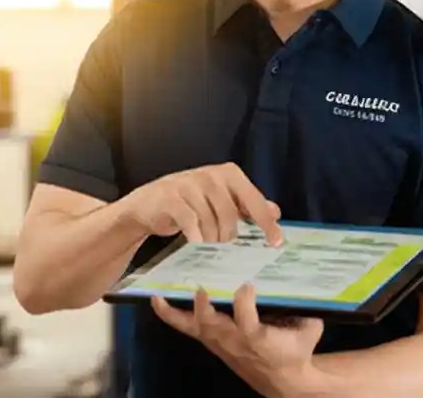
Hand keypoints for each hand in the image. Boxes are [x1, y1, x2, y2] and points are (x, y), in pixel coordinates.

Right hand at [121, 163, 283, 245]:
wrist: (147, 204)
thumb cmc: (189, 203)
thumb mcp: (220, 201)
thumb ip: (246, 205)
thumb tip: (275, 211)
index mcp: (227, 174)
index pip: (252, 198)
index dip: (265, 221)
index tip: (276, 241)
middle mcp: (209, 175)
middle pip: (230, 212)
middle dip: (230, 235)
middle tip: (226, 248)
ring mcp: (188, 184)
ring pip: (210, 219)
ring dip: (212, 239)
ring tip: (209, 246)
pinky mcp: (170, 197)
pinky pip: (189, 220)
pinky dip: (195, 235)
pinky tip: (197, 244)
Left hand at [153, 284, 326, 397]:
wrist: (283, 382)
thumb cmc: (296, 352)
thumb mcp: (310, 330)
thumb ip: (307, 309)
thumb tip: (305, 279)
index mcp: (258, 338)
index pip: (246, 320)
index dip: (245, 300)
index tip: (248, 284)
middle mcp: (234, 341)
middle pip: (212, 326)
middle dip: (205, 309)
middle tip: (201, 288)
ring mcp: (220, 343)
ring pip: (195, 327)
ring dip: (177, 311)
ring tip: (161, 292)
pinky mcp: (212, 342)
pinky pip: (187, 329)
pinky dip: (170, 315)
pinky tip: (157, 300)